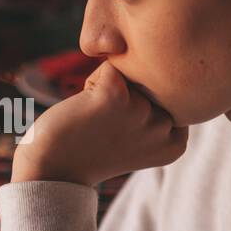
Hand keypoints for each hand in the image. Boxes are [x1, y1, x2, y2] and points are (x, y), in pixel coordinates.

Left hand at [12, 60, 187, 185]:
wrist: (54, 168)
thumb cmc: (96, 147)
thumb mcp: (144, 135)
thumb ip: (164, 108)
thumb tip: (165, 62)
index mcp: (176, 143)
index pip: (171, 95)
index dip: (145, 106)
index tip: (126, 133)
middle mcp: (163, 129)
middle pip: (154, 81)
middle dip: (130, 94)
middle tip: (108, 127)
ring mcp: (141, 111)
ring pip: (133, 71)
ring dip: (112, 88)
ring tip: (98, 119)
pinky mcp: (115, 95)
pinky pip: (110, 66)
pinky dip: (94, 81)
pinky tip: (88, 108)